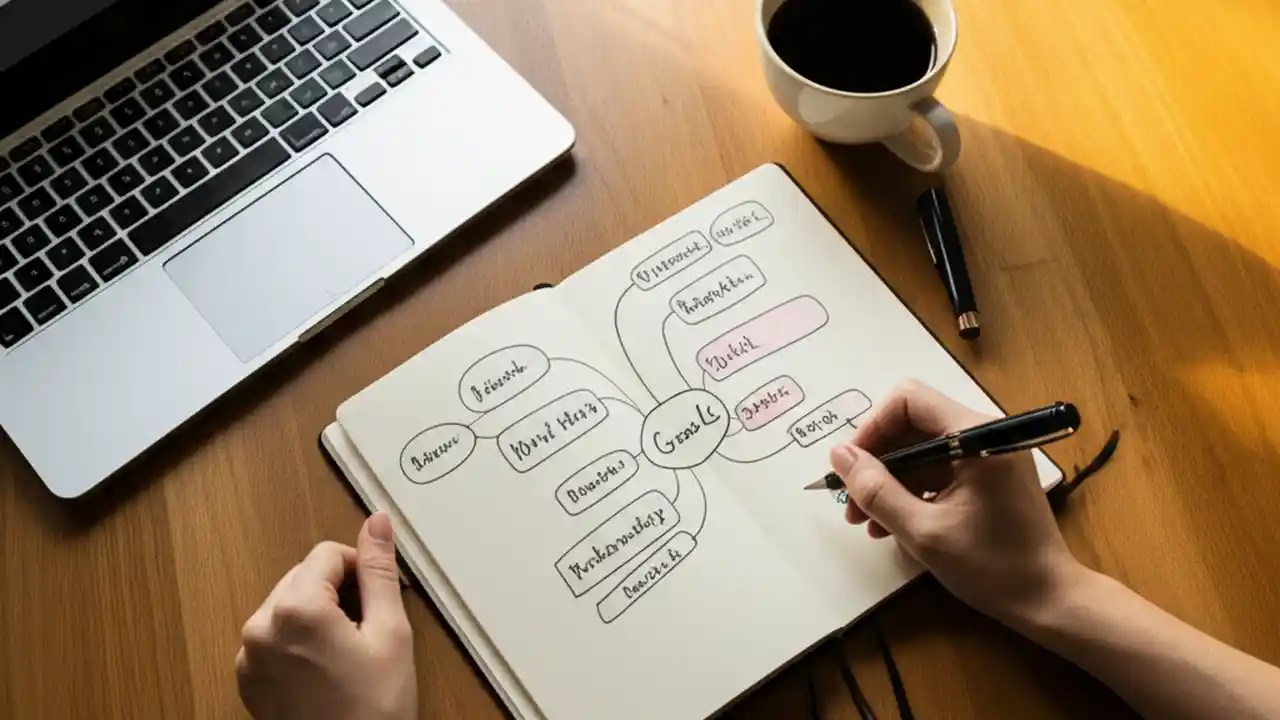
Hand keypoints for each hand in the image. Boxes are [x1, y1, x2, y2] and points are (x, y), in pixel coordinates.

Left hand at [236, 513, 416, 719]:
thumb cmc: (374, 709)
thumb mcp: (391, 633)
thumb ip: (380, 571)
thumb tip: (376, 521)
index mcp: (296, 608)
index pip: (328, 554)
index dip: (361, 571)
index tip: (380, 603)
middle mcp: (260, 626)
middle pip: (304, 576)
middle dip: (338, 593)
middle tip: (368, 633)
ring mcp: (248, 655)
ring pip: (288, 605)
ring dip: (318, 616)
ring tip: (347, 655)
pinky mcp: (246, 679)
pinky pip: (273, 637)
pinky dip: (298, 641)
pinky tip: (324, 671)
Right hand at [829, 381, 1084, 625]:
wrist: (1050, 600)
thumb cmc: (993, 567)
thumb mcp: (923, 532)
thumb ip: (877, 491)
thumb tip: (839, 455)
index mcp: (977, 436)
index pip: (909, 401)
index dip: (872, 428)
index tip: (851, 468)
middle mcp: (985, 434)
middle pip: (913, 424)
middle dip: (877, 461)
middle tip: (850, 501)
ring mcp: (989, 455)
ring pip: (921, 450)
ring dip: (890, 482)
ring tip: (865, 522)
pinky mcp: (989, 477)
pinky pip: (939, 470)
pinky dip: (912, 492)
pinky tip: (891, 525)